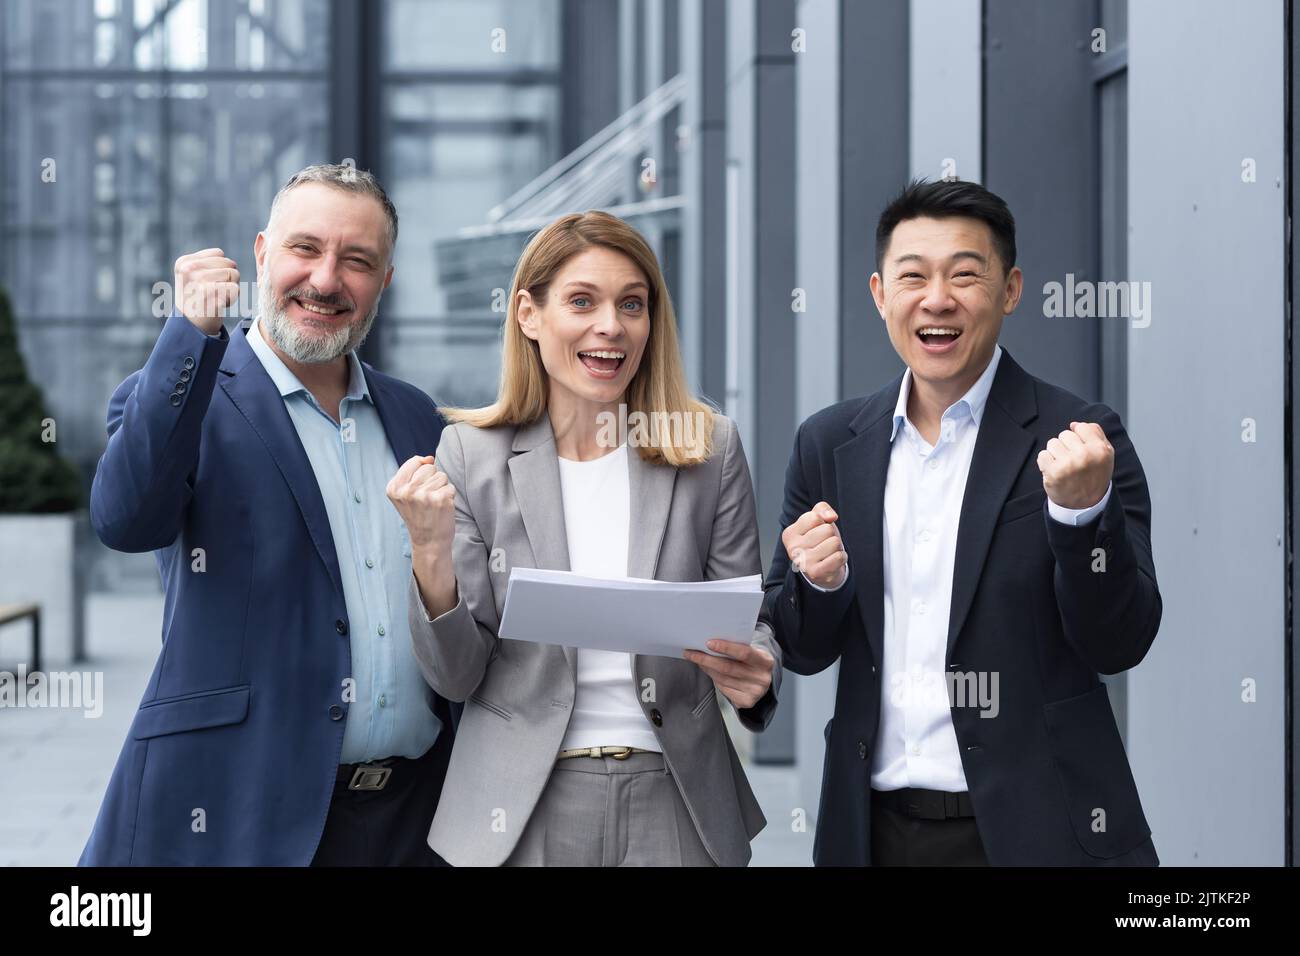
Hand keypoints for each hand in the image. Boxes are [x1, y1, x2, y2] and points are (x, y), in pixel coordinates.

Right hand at [174, 248, 239, 334]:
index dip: (220, 269)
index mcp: (184, 262)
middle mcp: (189, 269)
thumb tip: (231, 262)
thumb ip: (208, 263)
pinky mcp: (210, 293)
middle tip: (214, 292)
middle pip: (229, 263)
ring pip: (235, 274)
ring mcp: (198, 280)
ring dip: (231, 289)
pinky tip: (219, 305)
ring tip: (216, 298)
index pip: (219, 254)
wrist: (192, 328)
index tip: (208, 283)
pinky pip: (236, 288)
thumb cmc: (197, 301)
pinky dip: (232, 299)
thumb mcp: (193, 276)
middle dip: (228, 279)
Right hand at [386, 455, 457, 615]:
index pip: (414, 461)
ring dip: (441, 488)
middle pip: (429, 468)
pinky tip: (442, 508)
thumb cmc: (420, 516)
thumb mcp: (407, 494)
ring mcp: (423, 495)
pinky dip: (449, 496)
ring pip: (441, 476)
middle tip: (427, 500)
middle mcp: (406, 491)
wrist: (429, 542)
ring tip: (434, 504)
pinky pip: (450, 486)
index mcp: (394, 488)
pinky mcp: (439, 499)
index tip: (418, 491)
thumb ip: (414, 472)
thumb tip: (429, 458)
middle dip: (432, 481)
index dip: (422, 473)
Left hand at [684, 639, 774, 709]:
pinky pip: (724, 689)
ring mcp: (755, 692)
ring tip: (697, 660)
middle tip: (691, 653)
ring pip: (722, 679)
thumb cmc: (752, 661)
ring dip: (707, 668)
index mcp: (765, 661)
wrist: (764, 680)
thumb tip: (709, 645)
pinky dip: (714, 679)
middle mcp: (761, 678)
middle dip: (706, 659)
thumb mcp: (752, 651)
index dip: (726, 647)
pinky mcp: (746, 702)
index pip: (744, 652)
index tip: (708, 643)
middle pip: (728, 668)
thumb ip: (736, 648)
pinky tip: (708, 671)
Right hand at [781, 500, 846, 588]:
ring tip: (828, 553)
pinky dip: (841, 557)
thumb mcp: (818, 521)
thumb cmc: (820, 541)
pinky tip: (832, 561)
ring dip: (837, 547)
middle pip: (827, 530)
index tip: (816, 532)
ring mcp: (803, 562)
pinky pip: (839, 557)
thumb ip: (822, 509)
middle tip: (824, 544)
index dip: (822, 522)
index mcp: (790, 534)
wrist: (823, 570)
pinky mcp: (815, 573)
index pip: (815, 517)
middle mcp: (793, 548)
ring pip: (835, 542)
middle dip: (831, 535)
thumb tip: (831, 516)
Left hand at [1037, 421, 1113, 509]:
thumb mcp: (1105, 454)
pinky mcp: (1053, 473)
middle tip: (1073, 462)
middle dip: (1066, 446)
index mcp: (1100, 449)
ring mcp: (1068, 464)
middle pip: (1065, 434)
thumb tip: (1074, 424)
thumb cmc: (1094, 476)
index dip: (1079, 438)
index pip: (1081, 427)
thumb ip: (1095, 434)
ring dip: (1055, 454)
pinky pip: (1042, 455)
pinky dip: (1046, 463)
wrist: (1085, 504)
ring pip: (1052, 443)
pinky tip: (1055, 471)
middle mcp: (1085, 455)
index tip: (1081, 450)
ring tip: (1064, 466)